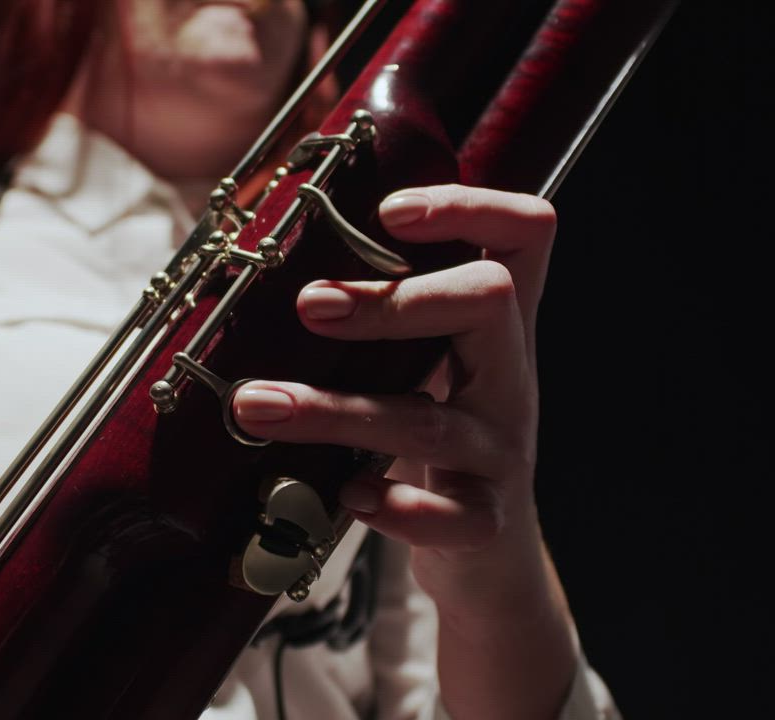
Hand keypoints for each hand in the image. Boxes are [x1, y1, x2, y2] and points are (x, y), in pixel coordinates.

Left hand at [232, 183, 556, 611]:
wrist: (486, 552)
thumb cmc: (428, 436)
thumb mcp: (415, 361)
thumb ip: (368, 314)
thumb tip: (249, 251)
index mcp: (493, 325)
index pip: (524, 234)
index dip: (469, 206)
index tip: (389, 212)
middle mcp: (507, 376)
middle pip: (489, 302)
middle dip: (393, 300)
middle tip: (308, 305)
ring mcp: (499, 449)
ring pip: (432, 421)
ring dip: (336, 412)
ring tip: (257, 406)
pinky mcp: (485, 519)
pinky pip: (453, 515)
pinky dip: (396, 508)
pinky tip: (348, 495)